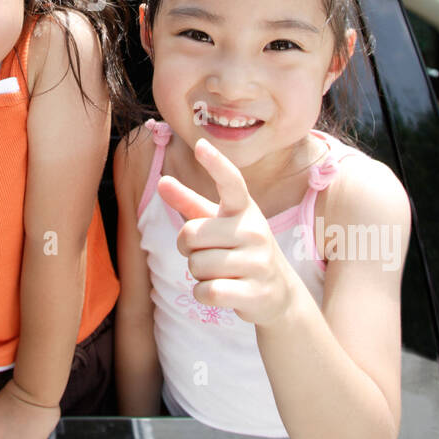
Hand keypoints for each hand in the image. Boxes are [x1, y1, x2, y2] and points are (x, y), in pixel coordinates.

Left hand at [156, 137, 297, 327]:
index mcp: (244, 209)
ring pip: (197, 266)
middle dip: (188, 248)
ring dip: (199, 274)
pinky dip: (203, 294)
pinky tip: (221, 291)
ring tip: (221, 272)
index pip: (230, 182)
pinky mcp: (255, 292)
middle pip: (191, 234)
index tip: (200, 145)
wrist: (277, 293)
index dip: (215, 164)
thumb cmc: (239, 249)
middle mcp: (255, 231)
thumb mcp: (219, 223)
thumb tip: (161, 181)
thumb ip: (190, 203)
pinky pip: (206, 291)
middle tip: (207, 253)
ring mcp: (258, 262)